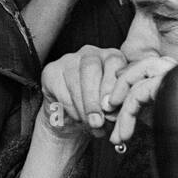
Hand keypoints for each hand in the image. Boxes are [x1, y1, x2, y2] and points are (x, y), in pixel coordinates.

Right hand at [41, 46, 175, 146]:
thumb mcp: (118, 107)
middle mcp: (91, 53)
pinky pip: (60, 87)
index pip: (114, 63)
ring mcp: (69, 60)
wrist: (75, 119)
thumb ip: (124, 103)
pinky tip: (77, 118)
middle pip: (90, 67)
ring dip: (83, 105)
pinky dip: (70, 106)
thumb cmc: (101, 111)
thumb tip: (125, 112)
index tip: (112, 108)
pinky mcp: (51, 70)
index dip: (112, 86)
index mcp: (113, 58)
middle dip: (95, 97)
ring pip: (74, 78)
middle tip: (99, 120)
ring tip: (90, 124)